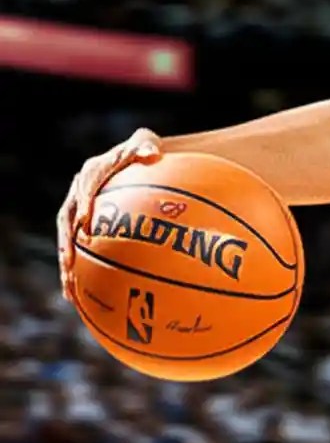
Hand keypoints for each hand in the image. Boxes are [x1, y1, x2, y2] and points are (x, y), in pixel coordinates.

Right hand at [57, 128, 162, 300]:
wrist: (142, 160)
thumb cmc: (148, 152)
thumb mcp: (147, 143)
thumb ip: (146, 145)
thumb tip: (151, 153)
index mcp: (90, 173)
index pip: (84, 189)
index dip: (84, 205)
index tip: (86, 222)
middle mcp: (79, 195)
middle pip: (66, 223)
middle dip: (65, 245)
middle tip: (69, 264)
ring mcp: (80, 213)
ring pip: (68, 242)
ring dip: (67, 266)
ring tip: (69, 290)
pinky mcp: (87, 229)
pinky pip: (82, 252)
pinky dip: (81, 274)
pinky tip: (83, 299)